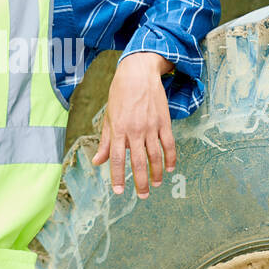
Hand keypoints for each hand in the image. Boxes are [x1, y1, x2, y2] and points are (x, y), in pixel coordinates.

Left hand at [91, 51, 175, 198]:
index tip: (119, 192)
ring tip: (155, 185)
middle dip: (140, 182)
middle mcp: (135, 131)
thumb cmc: (120, 94)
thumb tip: (97, 162)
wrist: (138, 73)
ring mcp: (151, 127)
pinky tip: (170, 168)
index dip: (117, 177)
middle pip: (138, 162)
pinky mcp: (164, 122)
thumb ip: (105, 142)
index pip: (117, 159)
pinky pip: (169, 144)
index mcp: (118, 130)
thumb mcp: (109, 117)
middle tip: (142, 196)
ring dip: (156, 173)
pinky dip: (171, 158)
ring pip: (155, 156)